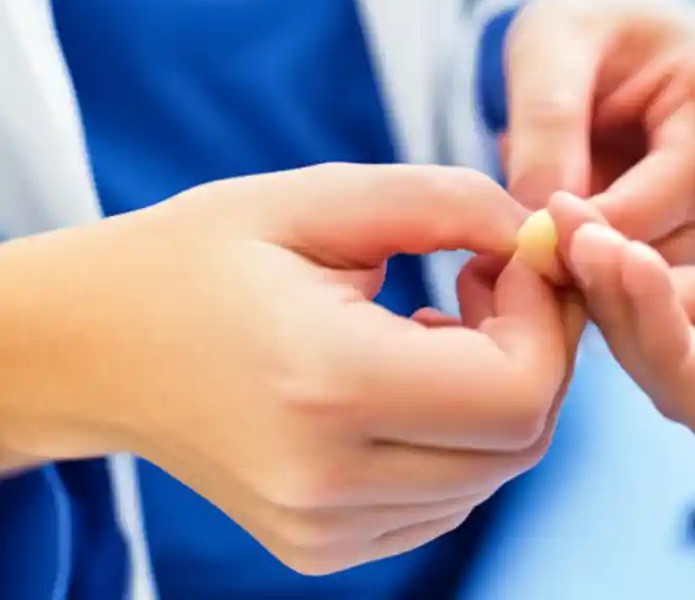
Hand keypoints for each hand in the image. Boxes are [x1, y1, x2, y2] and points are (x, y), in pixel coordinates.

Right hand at [0, 164, 572, 573]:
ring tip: (439, 323)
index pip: (518, 393)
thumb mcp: (321, 198)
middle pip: (522, 441)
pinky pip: (449, 498)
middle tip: (488, 282)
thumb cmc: (204, 258)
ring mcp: (324, 530)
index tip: (512, 261)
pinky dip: (461, 436)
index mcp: (326, 387)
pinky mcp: (323, 548)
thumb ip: (449, 203)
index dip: (548, 321)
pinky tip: (411, 375)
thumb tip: (545, 241)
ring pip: (494, 473)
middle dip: (538, 352)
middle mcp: (327, 482)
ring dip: (501, 392)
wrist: (95, 347)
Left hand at [502, 0, 694, 263]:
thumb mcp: (552, 41)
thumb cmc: (583, 27)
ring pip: (672, 278)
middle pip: (685, 244)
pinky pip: (659, 282)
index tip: (537, 241)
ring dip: (599, 277)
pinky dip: (605, 277)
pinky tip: (559, 251)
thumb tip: (538, 224)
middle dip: (601, 262)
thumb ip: (548, 120)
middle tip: (523, 261)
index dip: (609, 222)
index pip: (683, 183)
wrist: (606, 39)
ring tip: (533, 245)